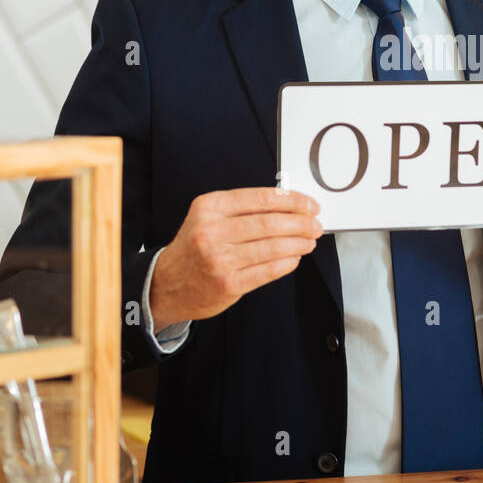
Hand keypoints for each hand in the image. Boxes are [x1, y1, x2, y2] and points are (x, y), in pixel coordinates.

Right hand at [148, 187, 322, 330]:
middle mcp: (212, 231)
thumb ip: (243, 209)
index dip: (292, 201)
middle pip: (270, 223)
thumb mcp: (209, 217)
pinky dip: (287, 263)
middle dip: (300, 223)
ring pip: (272, 247)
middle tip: (315, 225)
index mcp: (210, 207)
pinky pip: (267, 271)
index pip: (261, 199)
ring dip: (298, 243)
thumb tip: (288, 205)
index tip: (309, 205)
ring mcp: (219, 259)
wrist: (167, 284)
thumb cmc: (195, 247)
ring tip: (309, 241)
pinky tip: (294, 258)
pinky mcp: (228, 284)